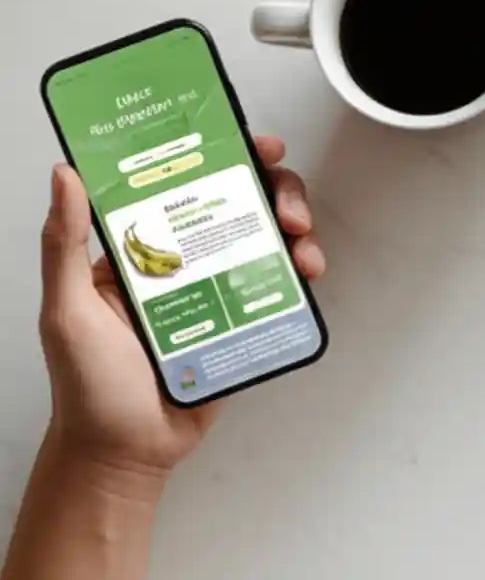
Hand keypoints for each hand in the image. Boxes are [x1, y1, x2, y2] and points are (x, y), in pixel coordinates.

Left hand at [37, 136, 324, 476]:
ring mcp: (217, 290)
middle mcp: (182, 261)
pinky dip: (300, 274)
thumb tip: (65, 175)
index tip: (251, 144)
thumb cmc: (88, 388)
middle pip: (239, 204)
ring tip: (303, 245)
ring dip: (296, 230)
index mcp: (140, 248)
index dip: (221, 156)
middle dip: (275, 192)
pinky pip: (278, 288)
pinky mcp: (243, 322)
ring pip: (267, 240)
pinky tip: (306, 274)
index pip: (184, 184)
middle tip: (286, 206)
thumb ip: (63, 244)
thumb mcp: (65, 310)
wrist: (126, 454)